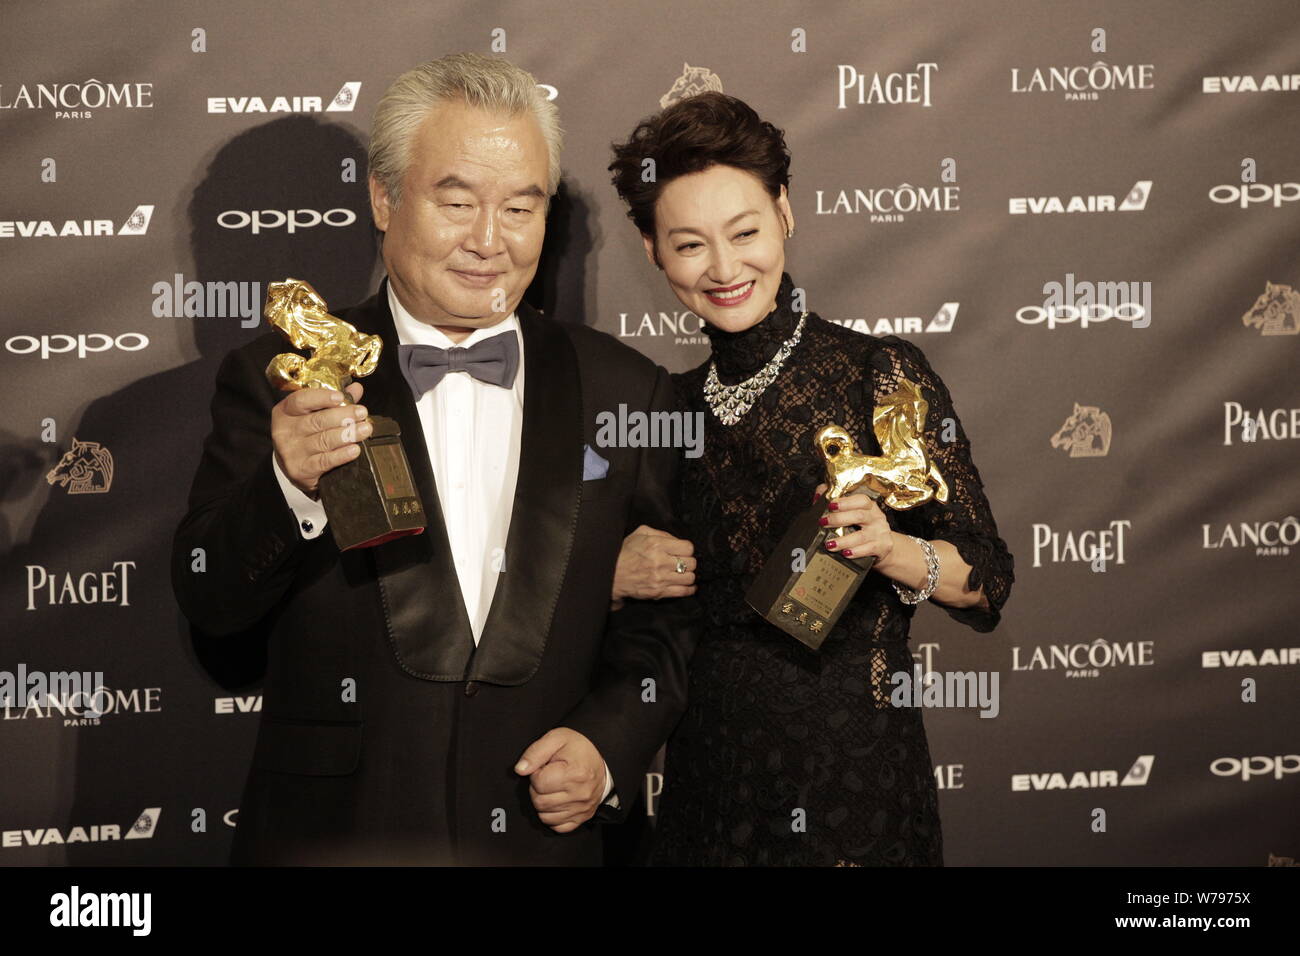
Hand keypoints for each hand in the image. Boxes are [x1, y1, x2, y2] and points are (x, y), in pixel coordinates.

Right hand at [271, 382, 368, 496]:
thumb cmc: (305, 435)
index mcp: (286, 411)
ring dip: (347, 434)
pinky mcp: (300, 470)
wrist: (293, 468)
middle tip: (362, 412)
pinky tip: (354, 450)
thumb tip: (356, 389)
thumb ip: (334, 401)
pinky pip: (324, 461)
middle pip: (317, 421)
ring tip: (365, 429)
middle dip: (343, 416)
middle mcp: (284, 431)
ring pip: (323, 441)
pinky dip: (342, 455)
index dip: (322, 397)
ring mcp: (291, 452)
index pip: (301, 400)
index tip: (341, 397)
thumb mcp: (312, 414)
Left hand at [515, 728, 605, 832]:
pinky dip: (552, 816)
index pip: (538, 783)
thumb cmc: (578, 748)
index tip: (545, 768)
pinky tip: (556, 801)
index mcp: (575, 774)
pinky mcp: (582, 818)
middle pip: (539, 802)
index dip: (536, 773)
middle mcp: (580, 794)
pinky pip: (557, 827)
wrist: (602, 759)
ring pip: (545, 816)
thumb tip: (520, 770)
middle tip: (547, 777)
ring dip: (543, 803)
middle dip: (537, 789)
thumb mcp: (557, 738)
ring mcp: (582, 808)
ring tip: (552, 788)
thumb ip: (535, 752)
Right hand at [610, 524, 695, 609]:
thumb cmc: (625, 553)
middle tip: (683, 562)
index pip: (688, 547)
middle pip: (691, 563)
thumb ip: (661, 533)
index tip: (683, 551)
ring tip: (683, 573)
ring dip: (689, 575)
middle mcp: (660, 562)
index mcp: (656, 545)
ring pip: (690, 578)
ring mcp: (660, 578)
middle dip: (689, 561)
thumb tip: (677, 540)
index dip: (687, 549)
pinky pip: (683, 592)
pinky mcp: (659, 592)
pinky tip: (687, 585)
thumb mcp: (640, 534)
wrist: (612, 574)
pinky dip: (689, 589)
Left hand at [816, 481, 894, 565]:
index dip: (845, 502)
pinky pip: (868, 549)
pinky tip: (845, 553)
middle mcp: (876, 517)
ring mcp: (880, 532)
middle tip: (823, 523)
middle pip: (859, 516)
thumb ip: (836, 502)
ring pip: (861, 536)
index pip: (861, 500)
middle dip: (838, 519)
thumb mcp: (855, 512)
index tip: (830, 505)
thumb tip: (819, 495)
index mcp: (869, 506)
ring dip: (843, 541)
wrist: (884, 545)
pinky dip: (855, 552)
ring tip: (829, 544)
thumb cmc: (865, 526)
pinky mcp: (882, 546)